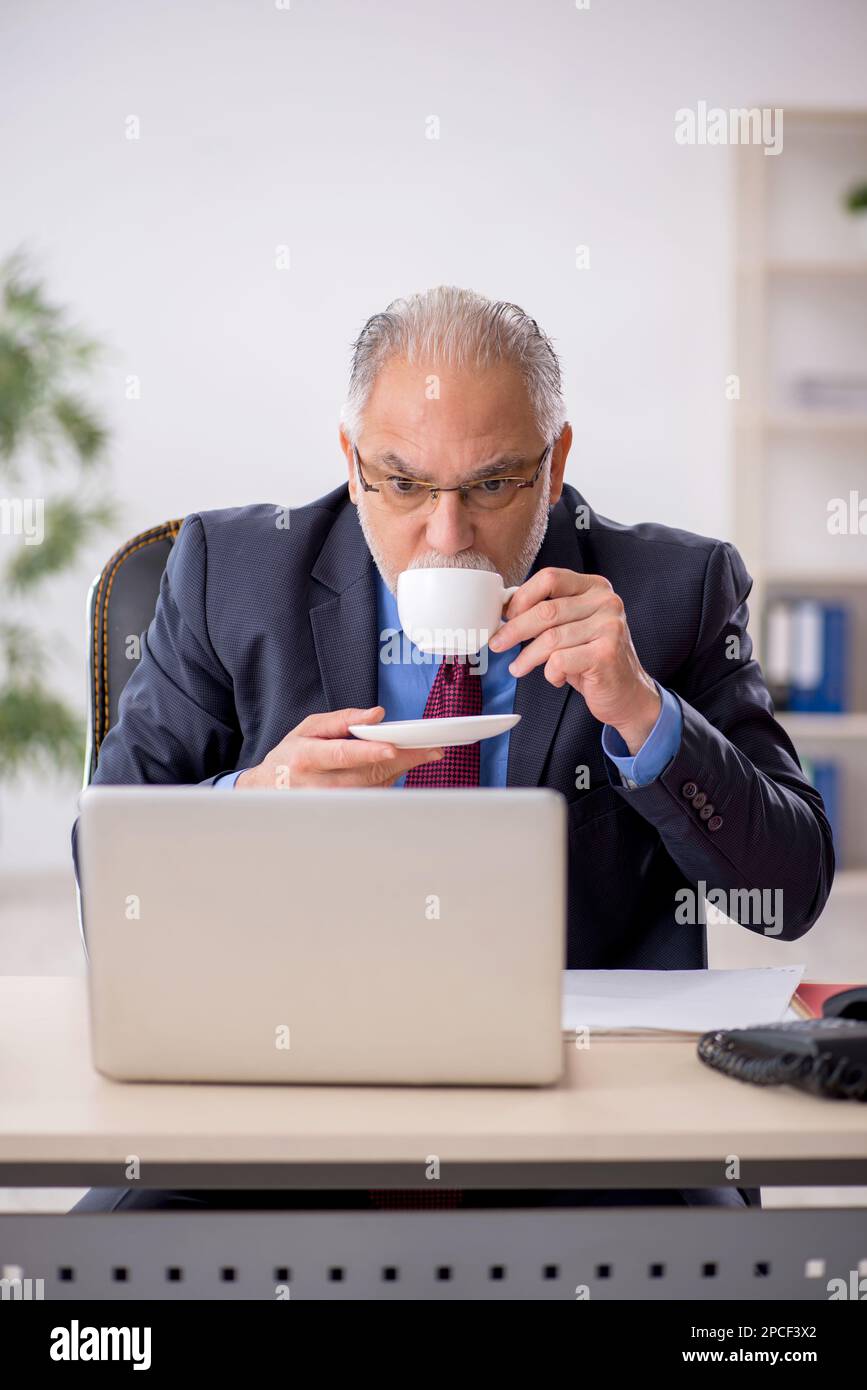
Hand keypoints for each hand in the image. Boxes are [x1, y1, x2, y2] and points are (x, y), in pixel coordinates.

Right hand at [235, 707, 443, 787]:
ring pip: (374, 789)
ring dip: (401, 771)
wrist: (269, 789)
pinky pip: (373, 798)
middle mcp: (317, 785)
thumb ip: (342, 719)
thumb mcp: (309, 727)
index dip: (368, 752)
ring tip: (422, 754)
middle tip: (431, 749)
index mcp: (307, 757)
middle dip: (402, 760)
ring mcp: (330, 805)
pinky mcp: (341, 815)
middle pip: (366, 774)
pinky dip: (389, 782)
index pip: (342, 755)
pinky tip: (398, 769)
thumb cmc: (293, 754)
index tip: (393, 748)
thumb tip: (376, 715)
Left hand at [489, 567, 660, 753]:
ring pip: (550, 638)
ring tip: (518, 667)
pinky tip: (556, 678)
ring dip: (527, 657)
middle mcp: (606, 602)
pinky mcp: (606, 653)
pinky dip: (550, 673)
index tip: (506, 615)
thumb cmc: (593, 660)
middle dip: (514, 629)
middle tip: (497, 643)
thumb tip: (505, 610)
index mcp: (595, 587)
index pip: (550, 578)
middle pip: (546, 610)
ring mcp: (609, 626)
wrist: (627, 694)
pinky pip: (560, 661)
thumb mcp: (573, 628)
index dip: (522, 597)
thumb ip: (549, 613)